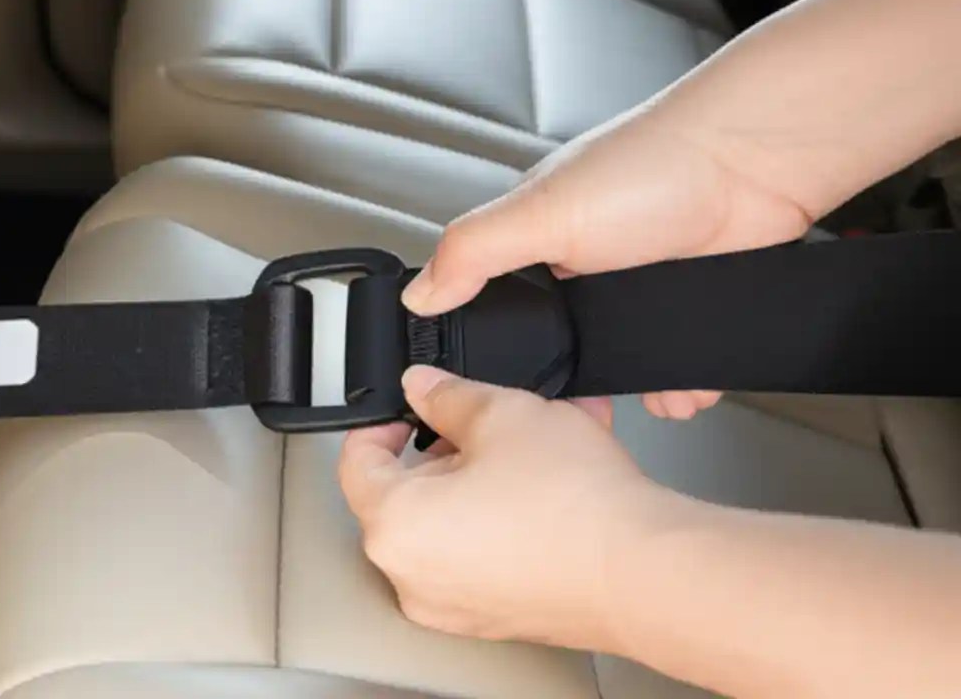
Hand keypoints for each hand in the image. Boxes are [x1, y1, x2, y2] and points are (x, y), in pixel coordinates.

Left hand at [339, 365, 682, 650]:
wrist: (645, 572)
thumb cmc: (574, 506)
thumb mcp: (503, 414)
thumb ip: (448, 395)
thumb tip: (424, 387)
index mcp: (394, 526)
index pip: (356, 462)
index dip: (382, 422)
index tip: (410, 409)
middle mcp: (414, 577)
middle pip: (409, 493)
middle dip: (452, 447)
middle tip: (491, 422)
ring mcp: (456, 603)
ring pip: (456, 520)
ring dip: (491, 474)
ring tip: (541, 441)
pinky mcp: (499, 615)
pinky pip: (489, 550)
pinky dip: (511, 512)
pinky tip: (556, 480)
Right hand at [402, 108, 813, 418]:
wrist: (757, 162)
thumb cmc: (652, 164)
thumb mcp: (541, 209)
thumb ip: (474, 251)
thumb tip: (418, 296)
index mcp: (538, 239)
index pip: (499, 308)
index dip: (497, 352)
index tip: (499, 394)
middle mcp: (586, 265)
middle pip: (561, 347)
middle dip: (569, 386)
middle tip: (572, 414)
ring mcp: (638, 288)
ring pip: (619, 362)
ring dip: (628, 391)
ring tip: (631, 407)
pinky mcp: (687, 306)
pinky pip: (673, 366)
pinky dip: (676, 386)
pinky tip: (677, 390)